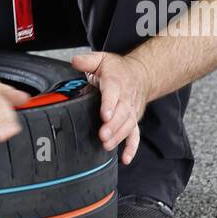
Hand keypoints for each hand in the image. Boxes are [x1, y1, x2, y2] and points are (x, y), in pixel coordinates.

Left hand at [70, 50, 149, 165]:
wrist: (142, 74)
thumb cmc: (118, 69)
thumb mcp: (102, 59)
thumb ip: (87, 60)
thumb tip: (74, 61)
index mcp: (116, 82)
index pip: (113, 93)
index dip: (109, 105)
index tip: (104, 115)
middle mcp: (126, 98)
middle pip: (122, 113)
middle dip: (113, 126)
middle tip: (103, 135)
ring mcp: (131, 111)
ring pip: (128, 125)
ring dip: (119, 137)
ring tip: (107, 145)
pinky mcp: (134, 120)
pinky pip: (135, 135)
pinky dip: (132, 147)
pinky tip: (125, 158)